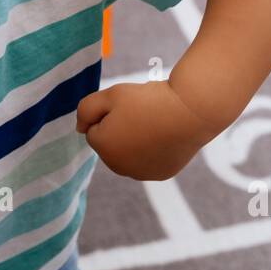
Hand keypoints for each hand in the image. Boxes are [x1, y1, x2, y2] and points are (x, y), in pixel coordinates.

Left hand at [75, 80, 218, 180]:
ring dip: (134, 141)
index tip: (128, 106)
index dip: (109, 113)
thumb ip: (85, 110)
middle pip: (111, 143)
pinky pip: (148, 160)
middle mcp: (118, 167)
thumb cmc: (148, 99)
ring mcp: (141, 174)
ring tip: (154, 124)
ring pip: (129, 153)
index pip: (94, 129)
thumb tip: (80, 128)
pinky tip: (165, 136)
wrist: (191, 111)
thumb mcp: (110, 94)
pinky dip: (152, 150)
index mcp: (103, 147)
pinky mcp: (160, 175)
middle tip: (142, 114)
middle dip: (119, 130)